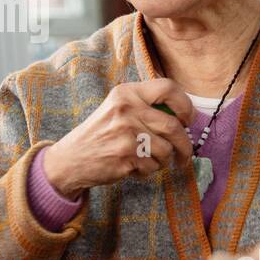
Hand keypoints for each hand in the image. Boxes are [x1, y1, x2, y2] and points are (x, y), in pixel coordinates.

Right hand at [41, 78, 194, 199]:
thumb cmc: (100, 134)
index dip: (185, 105)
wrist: (71, 158)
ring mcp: (126, 133)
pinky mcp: (126, 156)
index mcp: (126, 93)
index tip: (187, 120)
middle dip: (185, 144)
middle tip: (184, 154)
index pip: (168, 88)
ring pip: (166, 149)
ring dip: (164, 160)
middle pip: (174, 126)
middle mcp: (127, 109)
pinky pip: (153, 165)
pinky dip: (149, 170)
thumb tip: (184, 116)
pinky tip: (135, 166)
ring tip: (150, 160)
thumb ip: (144, 106)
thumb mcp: (117, 109)